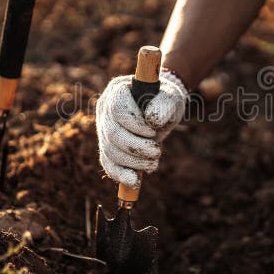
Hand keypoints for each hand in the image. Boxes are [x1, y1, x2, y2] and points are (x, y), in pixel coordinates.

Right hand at [96, 70, 186, 187]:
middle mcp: (105, 109)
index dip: (135, 125)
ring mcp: (103, 128)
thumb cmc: (165, 99)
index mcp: (118, 91)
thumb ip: (163, 105)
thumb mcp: (170, 98)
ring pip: (110, 151)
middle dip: (136, 148)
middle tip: (157, 152)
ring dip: (133, 162)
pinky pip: (108, 163)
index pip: (118, 109)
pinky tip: (134, 182)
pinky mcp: (106, 146)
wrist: (160, 108)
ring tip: (153, 163)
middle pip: (112, 134)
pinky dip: (120, 174)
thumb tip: (151, 121)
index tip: (153, 131)